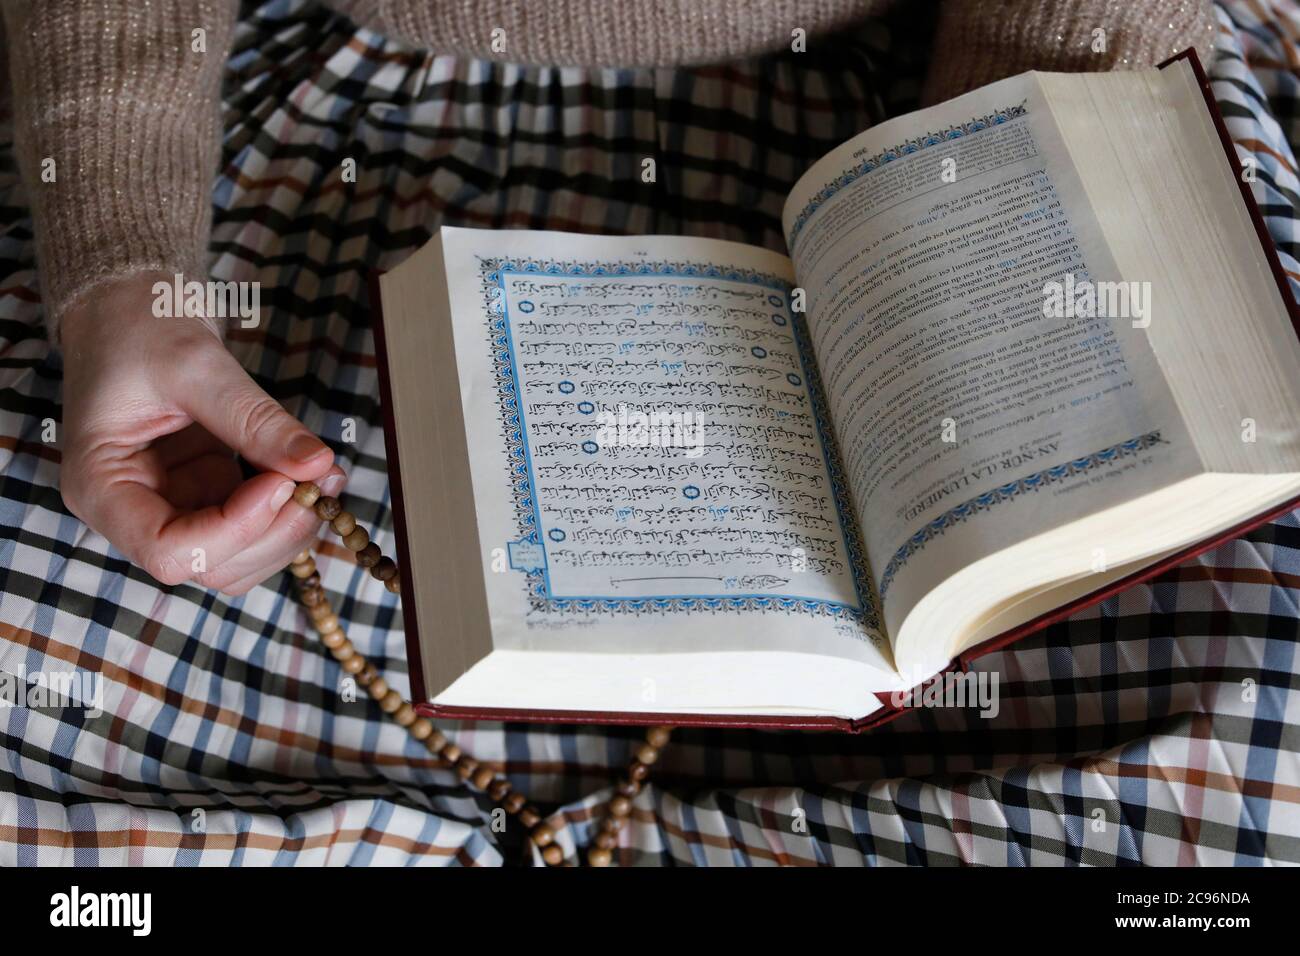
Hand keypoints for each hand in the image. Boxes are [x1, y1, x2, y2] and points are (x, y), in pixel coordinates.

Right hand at [57, 272, 345, 594]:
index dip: (235, 530)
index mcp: (101, 487)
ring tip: (327, 474)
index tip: (282, 482)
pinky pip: (255, 527)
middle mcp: (133, 511)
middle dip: (275, 531)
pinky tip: (315, 471)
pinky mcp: (206, 494)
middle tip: (322, 480)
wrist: (132, 309)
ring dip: (290, 527)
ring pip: (240, 558)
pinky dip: (290, 509)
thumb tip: (317, 463)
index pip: (170, 551)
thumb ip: (255, 419)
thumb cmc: (139, 328)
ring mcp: (173, 506)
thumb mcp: (196, 365)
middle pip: (212, 564)